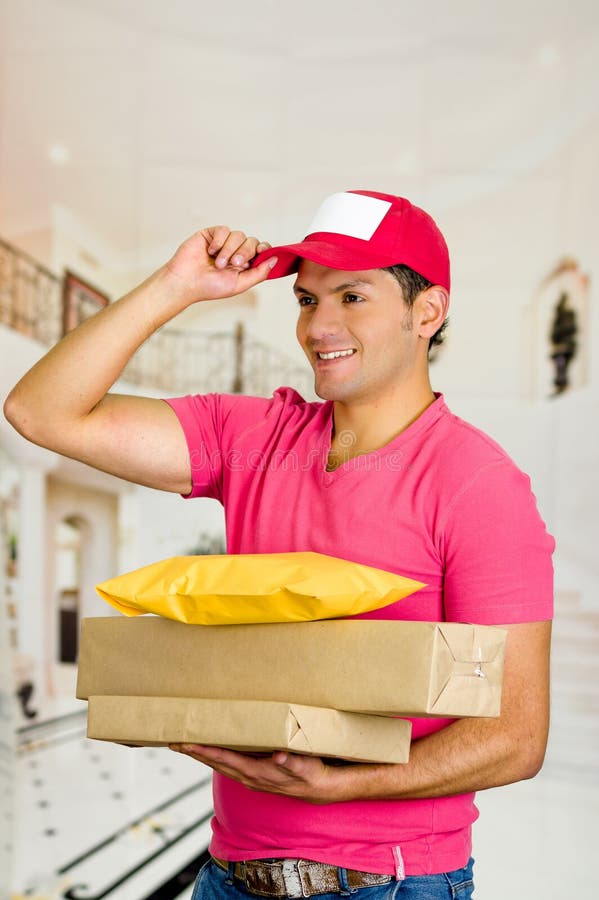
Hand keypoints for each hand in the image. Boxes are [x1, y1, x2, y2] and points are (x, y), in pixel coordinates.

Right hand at [162, 227, 276, 306]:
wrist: (186, 281)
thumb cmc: (210, 287)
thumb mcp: (239, 284)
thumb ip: (259, 273)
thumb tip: (275, 259)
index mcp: (244, 264)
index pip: (261, 250)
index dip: (264, 249)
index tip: (261, 252)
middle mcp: (235, 251)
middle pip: (252, 241)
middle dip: (245, 253)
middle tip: (234, 264)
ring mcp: (224, 242)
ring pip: (238, 235)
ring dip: (229, 250)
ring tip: (218, 263)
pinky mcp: (211, 234)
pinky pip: (224, 230)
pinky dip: (219, 241)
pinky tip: (211, 251)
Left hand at [169, 743, 342, 803]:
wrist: (318, 788)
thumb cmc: (310, 774)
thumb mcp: (304, 766)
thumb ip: (291, 762)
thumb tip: (279, 755)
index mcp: (256, 772)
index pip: (224, 759)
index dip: (204, 751)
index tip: (186, 743)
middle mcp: (248, 776)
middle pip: (214, 763)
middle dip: (194, 752)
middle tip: (173, 741)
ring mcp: (249, 777)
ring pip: (218, 765)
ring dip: (200, 755)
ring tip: (184, 744)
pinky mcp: (252, 775)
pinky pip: (227, 765)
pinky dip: (213, 757)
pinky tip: (207, 751)